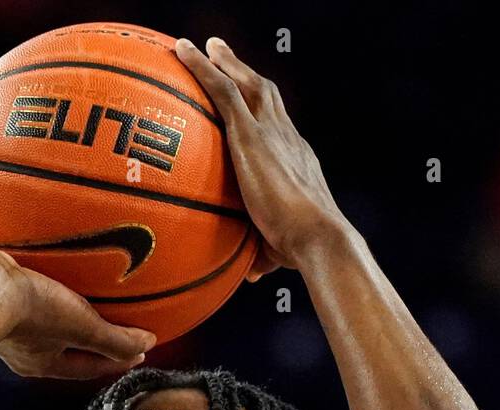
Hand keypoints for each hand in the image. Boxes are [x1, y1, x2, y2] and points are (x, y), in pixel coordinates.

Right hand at [0, 243, 155, 378]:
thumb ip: (115, 339)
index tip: (138, 352)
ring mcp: (1, 324)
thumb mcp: (81, 326)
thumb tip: (148, 346)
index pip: (88, 367)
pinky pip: (13, 294)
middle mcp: (20, 349)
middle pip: (61, 347)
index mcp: (42, 362)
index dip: (115, 360)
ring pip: (36, 322)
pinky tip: (29, 268)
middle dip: (84, 340)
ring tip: (70, 298)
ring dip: (55, 314)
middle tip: (108, 327)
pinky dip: (27, 289)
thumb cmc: (30, 311)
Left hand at [175, 37, 349, 276]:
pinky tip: (183, 51)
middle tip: (224, 56)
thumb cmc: (300, 250)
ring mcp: (271, 131)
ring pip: (246, 84)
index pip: (278, 130)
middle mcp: (287, 138)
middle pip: (265, 95)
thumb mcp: (276, 250)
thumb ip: (259, 254)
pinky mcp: (251, 133)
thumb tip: (249, 273)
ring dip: (225, 62)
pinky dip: (203, 68)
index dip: (265, 114)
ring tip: (204, 46)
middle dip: (245, 73)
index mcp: (296, 161)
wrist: (316, 236)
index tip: (250, 104)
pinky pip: (222, 90)